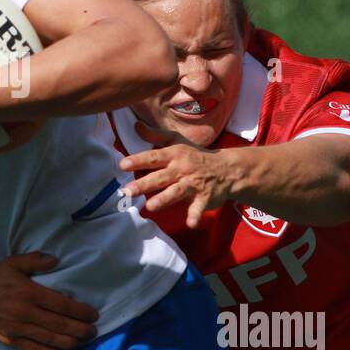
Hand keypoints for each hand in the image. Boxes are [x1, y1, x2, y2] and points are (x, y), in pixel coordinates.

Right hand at [0, 252, 98, 349]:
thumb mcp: (12, 263)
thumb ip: (34, 260)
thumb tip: (55, 260)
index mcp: (29, 293)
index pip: (61, 305)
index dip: (80, 312)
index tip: (93, 315)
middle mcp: (26, 313)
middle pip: (60, 325)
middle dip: (81, 330)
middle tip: (93, 331)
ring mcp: (20, 329)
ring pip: (51, 340)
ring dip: (71, 342)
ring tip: (84, 341)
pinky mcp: (13, 341)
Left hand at [119, 121, 235, 227]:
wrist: (227, 169)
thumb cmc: (195, 155)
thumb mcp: (177, 141)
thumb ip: (155, 136)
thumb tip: (136, 125)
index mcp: (174, 155)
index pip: (153, 157)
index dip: (138, 160)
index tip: (122, 165)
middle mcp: (182, 169)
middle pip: (160, 177)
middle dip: (144, 184)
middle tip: (127, 191)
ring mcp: (193, 184)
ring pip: (176, 192)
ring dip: (164, 199)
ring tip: (150, 206)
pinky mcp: (204, 199)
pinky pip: (198, 208)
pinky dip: (195, 215)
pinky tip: (190, 223)